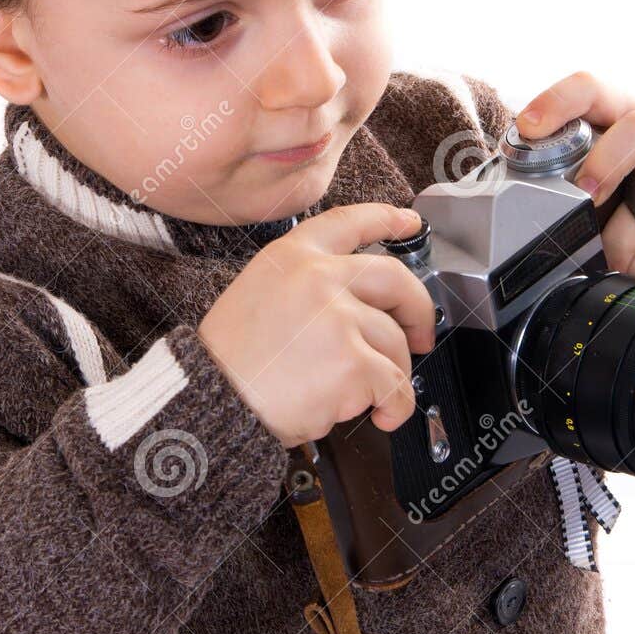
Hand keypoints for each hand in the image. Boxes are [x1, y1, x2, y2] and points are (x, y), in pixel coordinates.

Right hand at [196, 203, 436, 447]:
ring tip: (370, 395)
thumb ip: (306, 287)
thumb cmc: (230, 361)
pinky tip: (379, 414)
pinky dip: (395, 407)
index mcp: (294, 257)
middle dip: (419, 311)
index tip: (410, 222)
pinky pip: (395, 385)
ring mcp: (340, 317)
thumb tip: (359, 306)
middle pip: (396, 279)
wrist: (213, 398)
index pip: (349, 222)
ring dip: (392, 375)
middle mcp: (320, 277)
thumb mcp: (257, 295)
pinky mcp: (353, 361)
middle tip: (420, 336)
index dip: (386, 219)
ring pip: (396, 342)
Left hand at [514, 70, 634, 277]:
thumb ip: (544, 162)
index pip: (588, 89)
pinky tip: (630, 267)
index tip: (528, 126)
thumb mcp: (579, 151)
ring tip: (604, 254)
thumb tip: (492, 192)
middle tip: (584, 197)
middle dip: (609, 165)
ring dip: (626, 233)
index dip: (557, 103)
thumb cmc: (607, 163)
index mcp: (617, 106)